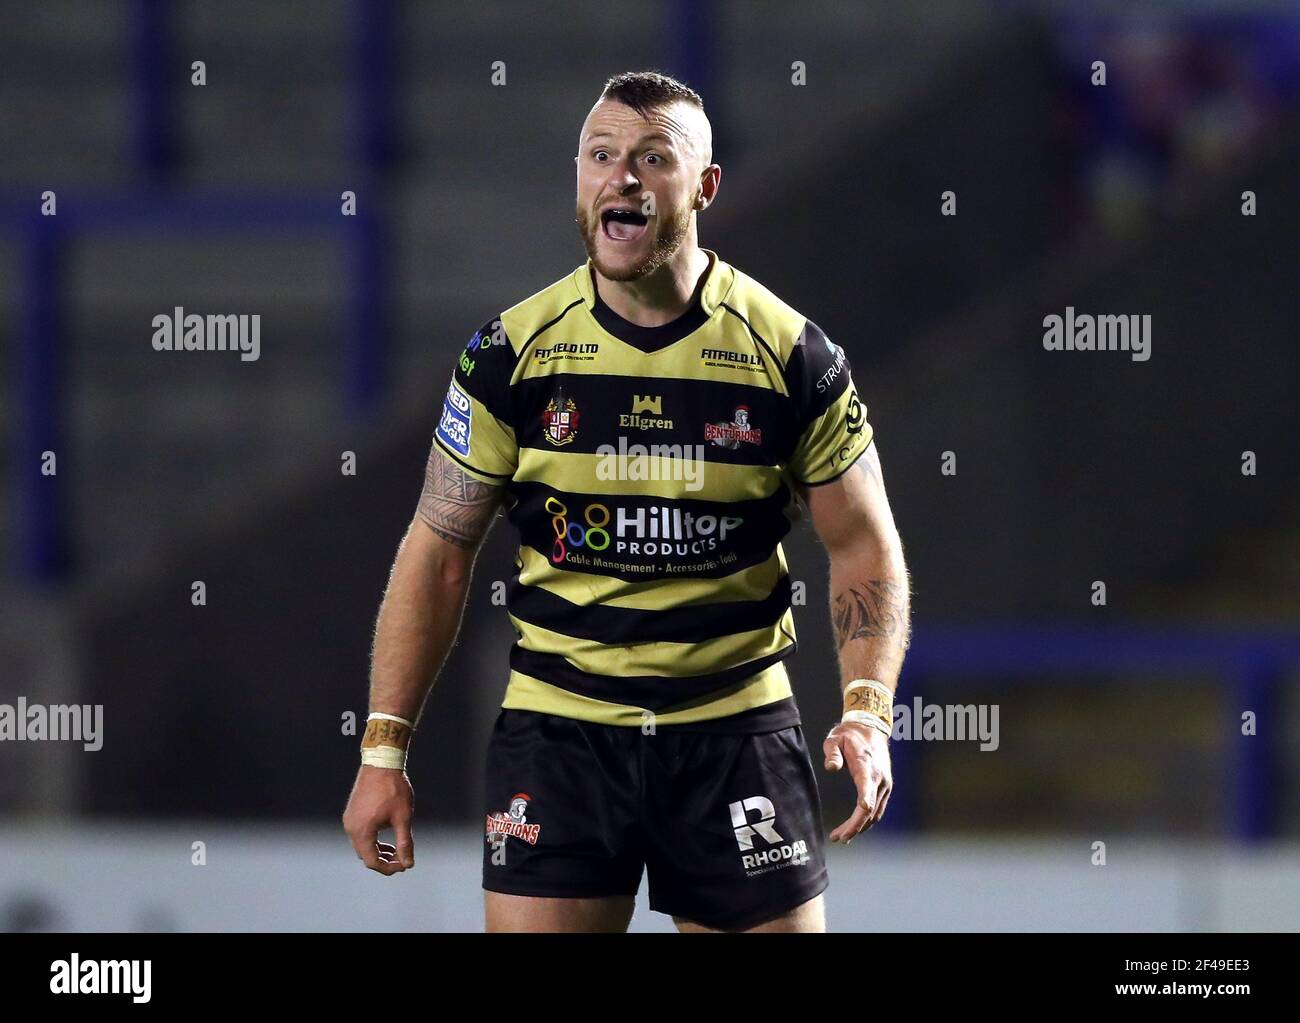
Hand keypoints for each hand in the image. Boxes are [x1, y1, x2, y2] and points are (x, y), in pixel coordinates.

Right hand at [342, 765, 415, 873]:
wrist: (382, 762)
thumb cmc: (394, 788)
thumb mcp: (403, 817)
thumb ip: (404, 843)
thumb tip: (408, 864)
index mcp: (362, 831)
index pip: (372, 862)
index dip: (389, 868)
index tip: (404, 865)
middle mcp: (351, 828)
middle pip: (365, 855)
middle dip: (384, 861)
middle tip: (402, 858)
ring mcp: (349, 820)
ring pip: (362, 845)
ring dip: (378, 850)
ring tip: (396, 848)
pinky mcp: (351, 813)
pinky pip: (359, 834)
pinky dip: (372, 839)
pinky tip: (386, 835)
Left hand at [823, 721, 891, 842]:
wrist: (871, 729)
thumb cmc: (849, 735)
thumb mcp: (835, 738)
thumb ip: (832, 752)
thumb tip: (831, 768)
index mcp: (866, 765)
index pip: (867, 786)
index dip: (864, 801)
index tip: (861, 810)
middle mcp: (879, 778)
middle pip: (870, 808)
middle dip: (855, 826)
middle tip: (837, 838)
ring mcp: (884, 785)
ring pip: (874, 813)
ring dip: (859, 828)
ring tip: (840, 837)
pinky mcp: (884, 789)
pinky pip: (877, 811)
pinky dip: (866, 822)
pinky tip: (854, 829)